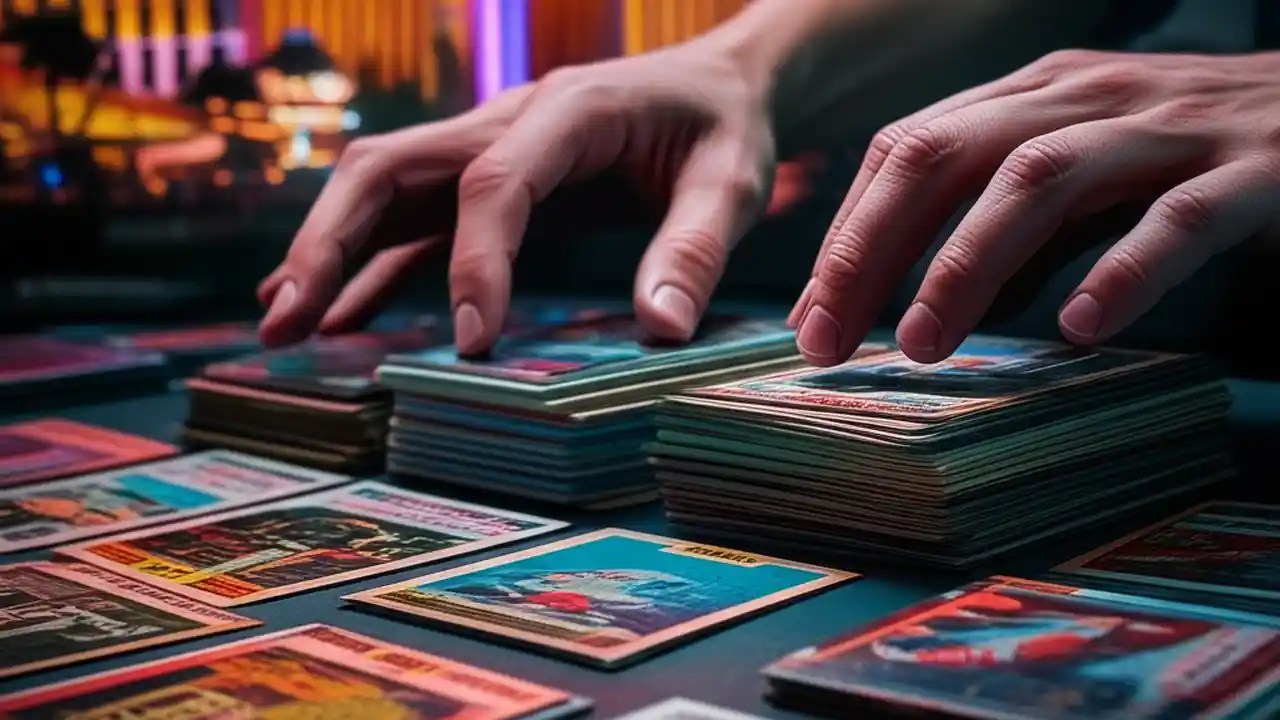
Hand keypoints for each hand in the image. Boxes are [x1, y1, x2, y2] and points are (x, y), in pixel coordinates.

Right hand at [258, 41, 775, 352]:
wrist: (718, 84)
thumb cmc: (725, 127)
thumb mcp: (733, 183)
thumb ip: (694, 249)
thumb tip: (660, 331)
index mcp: (568, 110)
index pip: (494, 181)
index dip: (474, 260)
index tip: (473, 341)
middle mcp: (507, 120)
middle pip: (389, 168)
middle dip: (330, 242)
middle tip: (286, 323)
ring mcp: (487, 149)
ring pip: (381, 190)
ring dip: (327, 252)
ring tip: (280, 326)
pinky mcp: (489, 183)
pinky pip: (413, 221)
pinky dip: (369, 265)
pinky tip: (336, 314)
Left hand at [790, 50, 1279, 364]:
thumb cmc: (1193, 151)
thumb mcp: (1083, 172)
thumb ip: (1009, 224)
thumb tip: (919, 300)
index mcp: (1035, 94)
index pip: (908, 150)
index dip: (848, 232)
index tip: (809, 316)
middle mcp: (1086, 97)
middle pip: (947, 156)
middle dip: (873, 249)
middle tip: (829, 339)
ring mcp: (1169, 127)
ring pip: (1041, 179)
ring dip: (968, 263)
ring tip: (923, 345)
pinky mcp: (1251, 171)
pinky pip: (1178, 217)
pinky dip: (1123, 270)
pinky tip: (1078, 326)